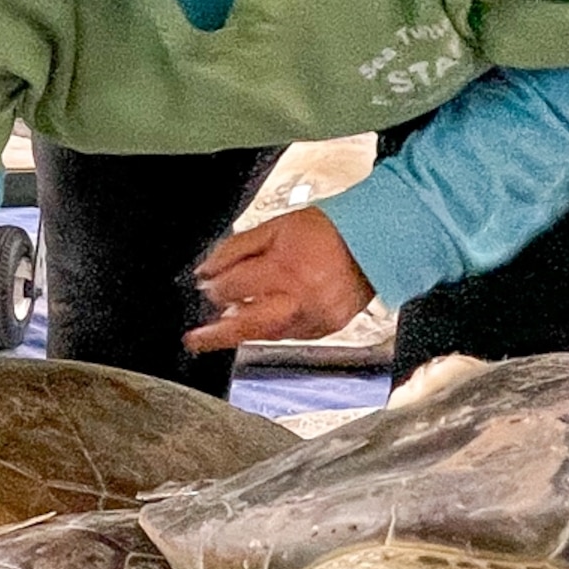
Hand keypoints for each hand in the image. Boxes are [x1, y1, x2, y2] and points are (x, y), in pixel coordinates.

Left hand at [185, 207, 371, 350]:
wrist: (374, 241)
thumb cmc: (327, 230)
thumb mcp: (274, 227)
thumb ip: (236, 249)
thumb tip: (206, 270)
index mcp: (283, 270)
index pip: (234, 288)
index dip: (216, 288)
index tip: (207, 286)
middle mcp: (298, 299)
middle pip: (247, 326)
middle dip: (216, 336)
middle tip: (194, 341)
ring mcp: (314, 318)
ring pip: (267, 334)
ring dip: (244, 331)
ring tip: (225, 328)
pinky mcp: (326, 329)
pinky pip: (290, 335)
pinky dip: (272, 329)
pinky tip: (263, 320)